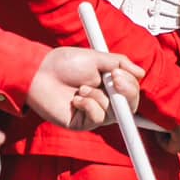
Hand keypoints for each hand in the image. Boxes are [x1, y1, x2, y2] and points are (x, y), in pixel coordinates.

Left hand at [25, 48, 142, 130]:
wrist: (39, 73)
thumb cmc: (63, 64)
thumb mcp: (96, 57)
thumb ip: (120, 63)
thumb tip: (140, 72)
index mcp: (108, 84)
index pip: (131, 92)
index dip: (131, 86)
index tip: (121, 74)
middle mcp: (104, 99)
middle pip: (128, 107)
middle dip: (125, 93)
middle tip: (113, 80)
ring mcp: (93, 112)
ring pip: (113, 112)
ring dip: (99, 96)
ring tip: (82, 88)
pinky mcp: (82, 122)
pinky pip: (97, 118)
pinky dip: (89, 105)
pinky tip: (76, 99)